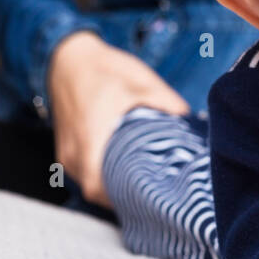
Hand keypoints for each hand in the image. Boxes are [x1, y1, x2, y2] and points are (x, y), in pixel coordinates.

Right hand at [47, 30, 189, 206]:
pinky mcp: (68, 151)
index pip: (99, 188)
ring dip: (115, 187)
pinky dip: (105, 176)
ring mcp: (68, 155)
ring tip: (147, 186)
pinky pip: (87, 173)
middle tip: (159, 195)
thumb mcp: (140, 80)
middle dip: (127, 196)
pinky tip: (128, 171)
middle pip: (98, 191)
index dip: (125, 199)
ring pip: (92, 184)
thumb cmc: (103, 69)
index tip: (152, 200)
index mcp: (89, 139)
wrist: (68, 58)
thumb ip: (165, 102)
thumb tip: (191, 121)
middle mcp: (73, 154)